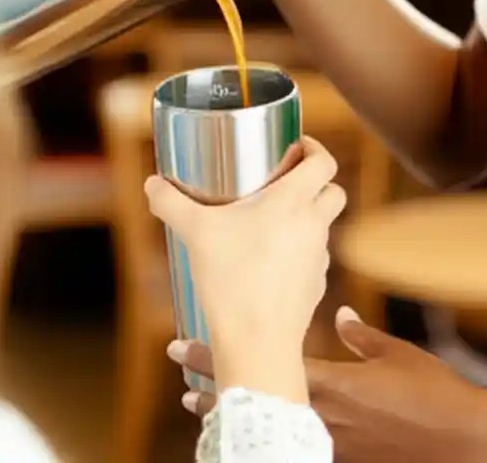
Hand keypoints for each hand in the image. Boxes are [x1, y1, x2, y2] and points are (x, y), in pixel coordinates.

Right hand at [146, 137, 345, 402]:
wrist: (257, 339)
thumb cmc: (231, 280)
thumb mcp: (193, 233)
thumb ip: (170, 203)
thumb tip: (151, 184)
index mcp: (294, 201)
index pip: (324, 162)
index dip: (315, 149)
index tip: (298, 146)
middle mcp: (315, 225)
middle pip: (334, 191)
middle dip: (316, 182)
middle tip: (287, 181)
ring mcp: (320, 257)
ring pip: (324, 226)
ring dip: (307, 218)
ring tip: (272, 221)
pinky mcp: (317, 285)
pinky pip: (314, 258)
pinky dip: (300, 252)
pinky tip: (271, 261)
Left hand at [167, 308, 486, 461]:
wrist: (460, 441)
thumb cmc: (435, 394)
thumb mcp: (399, 355)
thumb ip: (362, 338)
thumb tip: (339, 318)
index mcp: (332, 383)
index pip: (261, 363)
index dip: (219, 355)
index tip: (182, 346)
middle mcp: (322, 416)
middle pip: (255, 400)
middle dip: (214, 391)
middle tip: (182, 382)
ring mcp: (330, 444)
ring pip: (268, 429)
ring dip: (237, 417)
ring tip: (202, 410)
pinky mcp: (343, 461)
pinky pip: (297, 447)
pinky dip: (273, 438)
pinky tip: (257, 439)